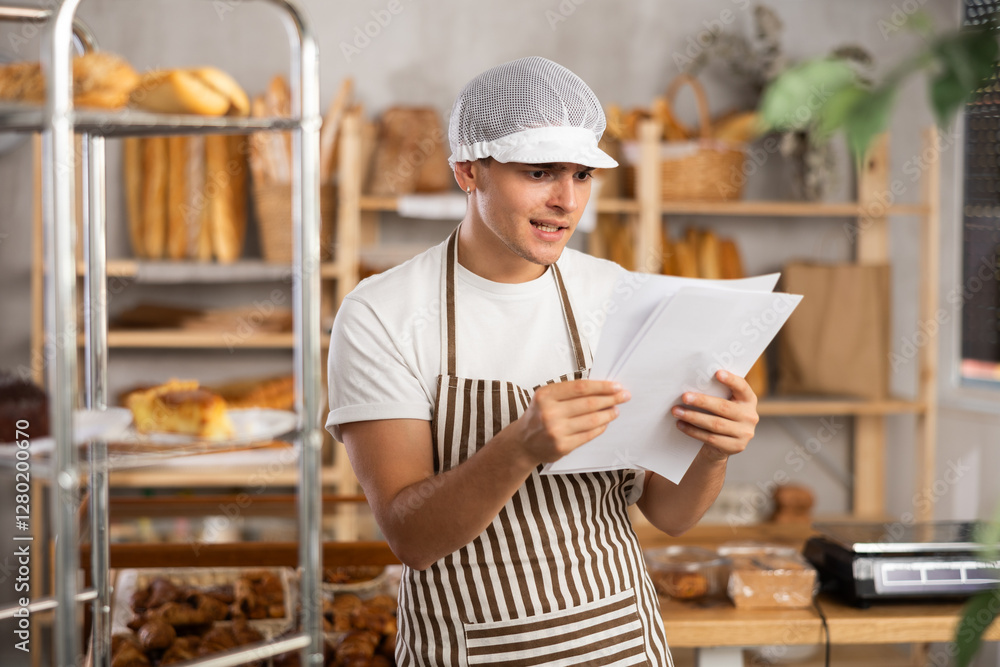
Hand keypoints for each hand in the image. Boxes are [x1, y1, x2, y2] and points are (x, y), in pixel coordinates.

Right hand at [514, 379, 630, 464]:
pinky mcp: (563, 446)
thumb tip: (601, 388)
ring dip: (608, 414)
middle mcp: (549, 412)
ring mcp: (556, 431)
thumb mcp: (546, 397)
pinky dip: (600, 428)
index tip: (616, 386)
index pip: (581, 388)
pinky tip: (605, 422)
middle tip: (624, 396)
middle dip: (611, 399)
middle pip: (589, 403)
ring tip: (616, 410)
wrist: (523, 443)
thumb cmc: (539, 415)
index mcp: (546, 395)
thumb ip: (569, 392)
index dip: (602, 386)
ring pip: (591, 420)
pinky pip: (588, 435)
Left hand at [671, 370, 757, 460]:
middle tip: (684, 397)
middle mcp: (750, 416)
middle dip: (702, 401)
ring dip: (693, 417)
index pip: (742, 387)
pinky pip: (710, 438)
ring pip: (715, 424)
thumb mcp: (724, 403)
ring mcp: (744, 433)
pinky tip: (681, 424)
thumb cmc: (720, 416)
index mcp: (748, 400)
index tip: (717, 373)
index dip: (731, 380)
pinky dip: (693, 431)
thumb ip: (716, 393)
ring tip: (677, 411)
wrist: (724, 445)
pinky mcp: (735, 447)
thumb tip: (691, 382)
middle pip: (723, 407)